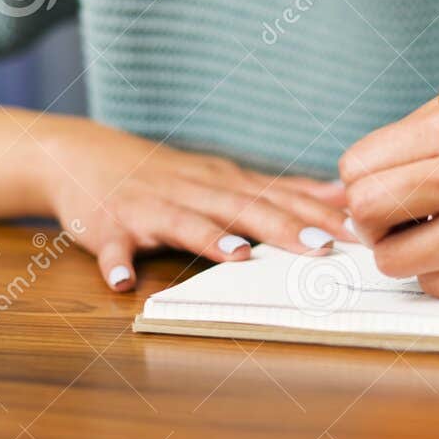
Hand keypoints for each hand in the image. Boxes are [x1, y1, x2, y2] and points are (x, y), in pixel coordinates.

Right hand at [37, 119, 348, 291]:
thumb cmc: (166, 175)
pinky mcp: (107, 227)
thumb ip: (279, 190)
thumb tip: (339, 194)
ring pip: (183, 221)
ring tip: (239, 256)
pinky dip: (116, 264)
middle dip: (282, 227)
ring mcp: (149, 208)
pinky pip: (112, 248)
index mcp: (224, 184)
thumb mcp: (226, 176)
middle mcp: (193, 192)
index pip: (280, 197)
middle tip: (320, 247)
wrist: (81, 155)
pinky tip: (125, 284)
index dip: (318, 214)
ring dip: (210, 238)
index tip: (357, 231)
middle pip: (243, 208)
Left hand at [338, 96, 438, 300]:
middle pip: (365, 208)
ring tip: (434, 235)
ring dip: (403, 253)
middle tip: (395, 220)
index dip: (359, 182)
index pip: (358, 162)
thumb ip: (402, 144)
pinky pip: (430, 284)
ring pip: (389, 257)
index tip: (383, 188)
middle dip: (370, 221)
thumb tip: (329, 194)